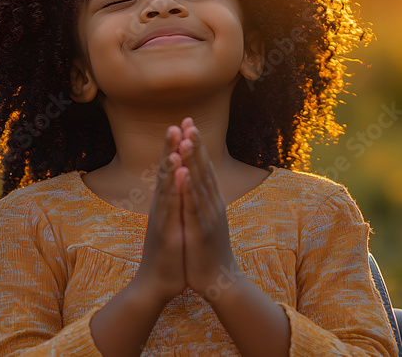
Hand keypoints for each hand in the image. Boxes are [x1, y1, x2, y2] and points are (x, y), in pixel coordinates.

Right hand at [132, 125, 187, 304]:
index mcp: (165, 204)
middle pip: (165, 172)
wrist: (156, 283)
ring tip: (175, 140)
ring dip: (170, 161)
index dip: (175, 149)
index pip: (170, 171)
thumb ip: (173, 205)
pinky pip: (171, 207)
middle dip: (170, 147)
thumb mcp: (172, 224)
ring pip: (166, 185)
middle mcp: (161, 207)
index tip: (182, 126)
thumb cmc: (168, 253)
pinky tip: (179, 173)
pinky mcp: (166, 232)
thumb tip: (176, 187)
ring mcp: (162, 218)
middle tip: (175, 123)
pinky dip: (175, 189)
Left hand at [176, 117, 243, 301]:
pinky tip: (183, 173)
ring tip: (186, 138)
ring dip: (193, 160)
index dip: (196, 145)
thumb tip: (200, 184)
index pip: (203, 167)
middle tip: (189, 120)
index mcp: (210, 200)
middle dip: (195, 144)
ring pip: (199, 183)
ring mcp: (208, 216)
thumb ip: (203, 201)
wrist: (219, 280)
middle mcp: (212, 203)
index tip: (189, 124)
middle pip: (203, 169)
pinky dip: (188, 188)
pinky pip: (193, 206)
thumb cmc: (209, 250)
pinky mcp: (201, 230)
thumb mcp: (206, 220)